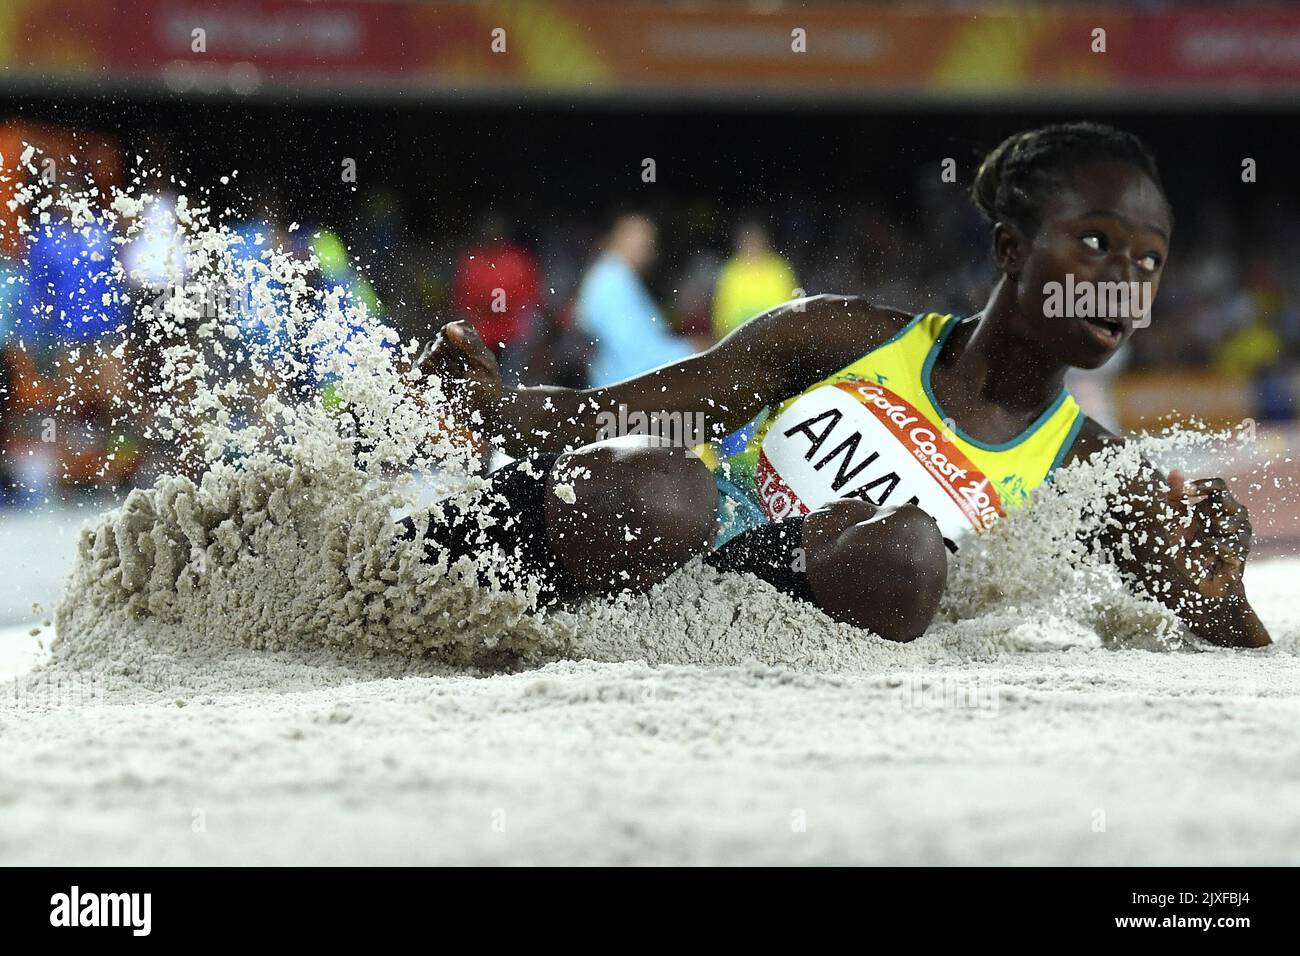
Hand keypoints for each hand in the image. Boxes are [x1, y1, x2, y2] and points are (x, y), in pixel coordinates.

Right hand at [410, 320, 502, 422]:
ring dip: (443, 373)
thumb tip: (450, 327)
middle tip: (464, 372)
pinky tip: (443, 385)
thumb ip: (469, 343)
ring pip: (427, 357)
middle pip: (438, 344)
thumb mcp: (484, 362)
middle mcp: (445, 341)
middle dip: (451, 361)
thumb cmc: (488, 382)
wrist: (482, 407)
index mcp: (462, 333)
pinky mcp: (423, 372)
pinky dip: (430, 380)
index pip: (450, 330)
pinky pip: (418, 371)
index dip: (459, 346)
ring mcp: (432, 356)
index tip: (470, 359)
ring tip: (455, 380)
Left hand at [1164, 470, 1251, 598]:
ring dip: (1203, 535)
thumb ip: (1175, 498)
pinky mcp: (1242, 552)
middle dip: (1203, 511)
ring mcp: (1243, 534)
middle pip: (1225, 500)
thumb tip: (1174, 471)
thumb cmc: (1192, 549)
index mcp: (1222, 506)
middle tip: (1194, 525)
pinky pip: (1225, 545)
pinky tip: (1208, 556)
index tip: (1185, 491)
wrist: (1203, 581)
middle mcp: (1237, 517)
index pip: (1218, 485)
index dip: (1202, 485)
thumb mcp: (1176, 522)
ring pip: (1223, 523)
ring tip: (1201, 546)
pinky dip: (1210, 550)